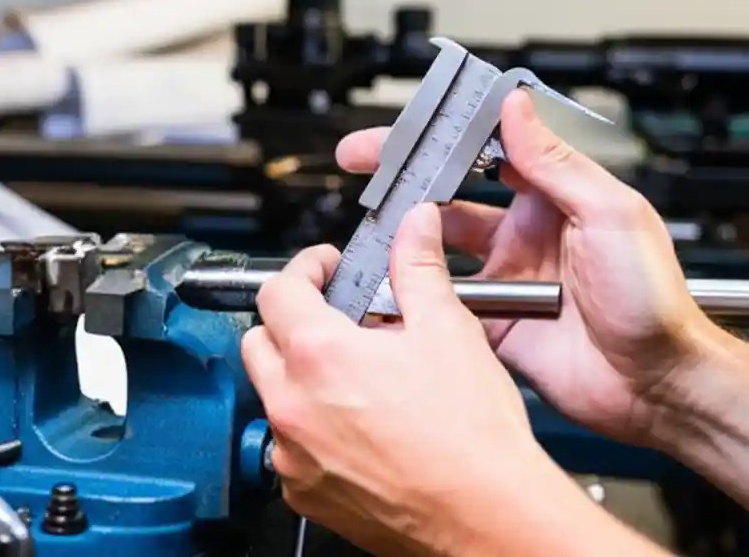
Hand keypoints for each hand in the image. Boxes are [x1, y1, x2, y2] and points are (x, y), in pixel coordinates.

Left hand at [241, 204, 561, 554]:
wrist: (488, 520)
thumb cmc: (472, 439)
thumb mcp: (448, 330)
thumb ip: (419, 269)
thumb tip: (415, 228)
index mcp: (319, 355)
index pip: (277, 289)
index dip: (304, 268)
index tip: (325, 269)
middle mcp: (292, 405)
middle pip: (260, 340)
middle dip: (292, 321)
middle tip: (338, 319)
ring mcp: (294, 455)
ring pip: (273, 397)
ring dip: (301, 378)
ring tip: (358, 378)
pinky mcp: (304, 493)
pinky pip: (289, 448)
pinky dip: (312, 430)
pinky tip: (360, 428)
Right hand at [335, 90, 720, 445]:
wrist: (657, 383)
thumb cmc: (655, 300)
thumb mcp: (610, 213)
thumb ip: (557, 163)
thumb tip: (517, 109)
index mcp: (555, 198)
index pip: (489, 151)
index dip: (448, 134)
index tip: (414, 125)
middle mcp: (524, 234)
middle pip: (449, 196)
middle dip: (405, 178)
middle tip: (364, 164)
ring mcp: (505, 279)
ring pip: (435, 249)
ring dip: (404, 237)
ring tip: (375, 227)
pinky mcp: (491, 325)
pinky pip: (440, 303)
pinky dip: (414, 295)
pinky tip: (394, 285)